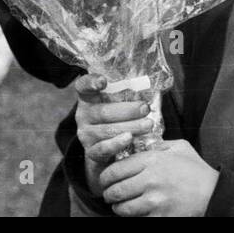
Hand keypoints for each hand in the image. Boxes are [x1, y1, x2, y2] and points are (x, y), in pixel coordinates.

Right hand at [73, 75, 156, 195]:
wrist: (107, 149)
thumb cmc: (118, 118)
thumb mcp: (120, 102)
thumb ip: (129, 93)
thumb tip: (150, 85)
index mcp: (89, 98)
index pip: (84, 86)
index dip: (91, 82)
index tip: (102, 81)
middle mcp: (84, 115)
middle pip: (103, 111)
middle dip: (128, 110)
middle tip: (146, 108)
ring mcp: (86, 134)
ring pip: (107, 130)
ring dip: (130, 126)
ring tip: (148, 124)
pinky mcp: (91, 151)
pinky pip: (104, 148)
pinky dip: (117, 143)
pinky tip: (129, 138)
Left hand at [98, 140, 218, 216]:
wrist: (213, 194)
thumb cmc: (196, 171)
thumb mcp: (180, 147)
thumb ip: (159, 144)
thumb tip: (140, 143)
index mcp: (153, 160)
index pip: (115, 170)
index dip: (105, 177)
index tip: (106, 181)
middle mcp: (150, 179)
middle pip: (114, 191)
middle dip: (109, 194)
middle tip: (111, 194)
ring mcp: (154, 200)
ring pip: (121, 208)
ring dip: (118, 208)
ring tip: (121, 205)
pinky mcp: (159, 216)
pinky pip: (136, 219)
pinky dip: (134, 216)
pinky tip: (138, 212)